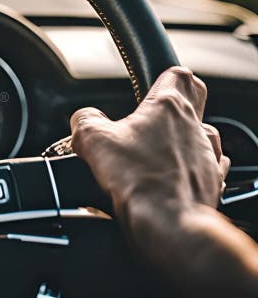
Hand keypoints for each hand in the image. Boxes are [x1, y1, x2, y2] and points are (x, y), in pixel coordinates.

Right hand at [71, 67, 228, 216]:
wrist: (169, 224)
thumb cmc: (139, 180)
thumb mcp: (93, 141)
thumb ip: (84, 120)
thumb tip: (83, 118)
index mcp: (168, 108)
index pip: (176, 73)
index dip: (161, 75)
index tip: (149, 83)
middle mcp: (195, 127)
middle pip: (196, 98)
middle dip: (177, 101)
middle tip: (153, 113)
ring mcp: (208, 156)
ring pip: (202, 134)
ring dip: (184, 137)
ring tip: (158, 151)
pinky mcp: (213, 182)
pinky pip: (209, 166)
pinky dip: (193, 167)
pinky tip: (173, 177)